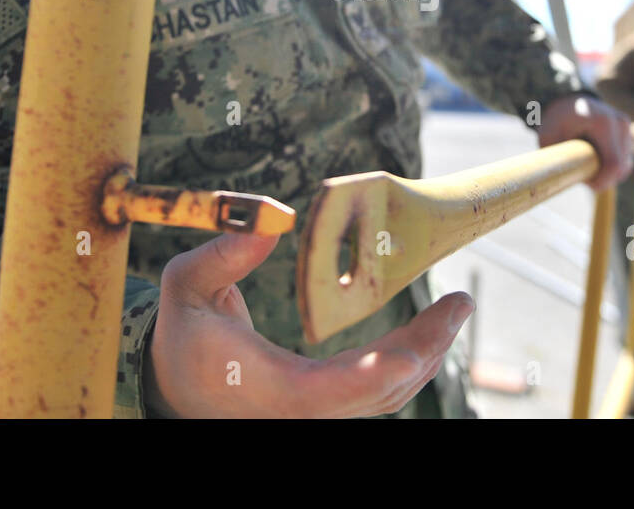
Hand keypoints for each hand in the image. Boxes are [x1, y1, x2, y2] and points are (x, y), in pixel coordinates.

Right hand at [143, 232, 473, 417]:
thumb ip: (222, 254)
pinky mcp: (324, 406)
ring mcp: (313, 413)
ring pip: (381, 398)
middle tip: (458, 305)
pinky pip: (375, 393)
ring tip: (454, 312)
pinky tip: (426, 332)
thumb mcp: (187, 284)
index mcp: (259, 385)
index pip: (318, 392)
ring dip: (424, 355)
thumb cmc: (184, 329)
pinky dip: (407, 363)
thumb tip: (269, 222)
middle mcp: (292, 410)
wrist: (175, 379)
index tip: (409, 358)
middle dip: (422, 350)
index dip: (366, 378)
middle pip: (371, 394)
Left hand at [538, 94, 633, 190]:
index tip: (588, 184)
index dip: (603, 181)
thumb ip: (556, 158)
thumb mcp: (549, 138)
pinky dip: (614, 166)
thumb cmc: (556, 121)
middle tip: (584, 176)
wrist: (567, 100)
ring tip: (588, 164)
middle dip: (605, 179)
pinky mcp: (628, 129)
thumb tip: (560, 181)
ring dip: (610, 173)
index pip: (613, 163)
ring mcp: (626, 125)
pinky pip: (626, 158)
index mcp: (601, 123)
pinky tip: (598, 159)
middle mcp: (618, 122)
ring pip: (626, 164)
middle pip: (622, 166)